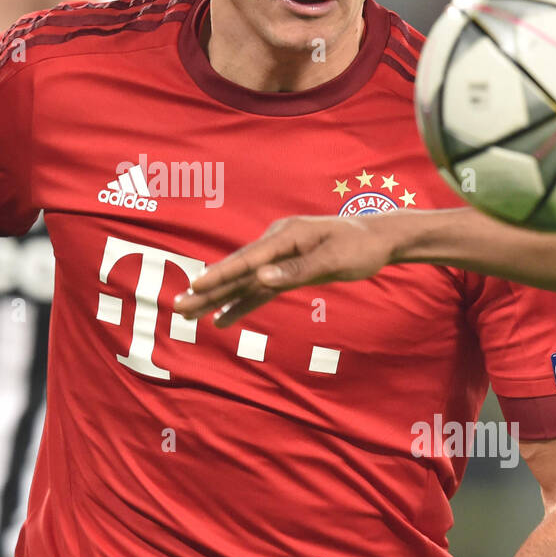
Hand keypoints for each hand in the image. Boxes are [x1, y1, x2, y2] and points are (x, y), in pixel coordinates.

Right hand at [173, 214, 395, 327]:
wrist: (376, 239)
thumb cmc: (359, 247)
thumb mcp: (333, 259)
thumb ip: (297, 270)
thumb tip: (262, 278)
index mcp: (285, 237)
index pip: (247, 260)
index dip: (220, 275)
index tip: (195, 286)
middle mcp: (275, 245)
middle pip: (236, 271)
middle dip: (207, 291)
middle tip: (179, 307)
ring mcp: (278, 258)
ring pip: (242, 282)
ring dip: (217, 299)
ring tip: (189, 315)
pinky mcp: (285, 271)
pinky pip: (258, 290)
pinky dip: (240, 304)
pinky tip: (222, 319)